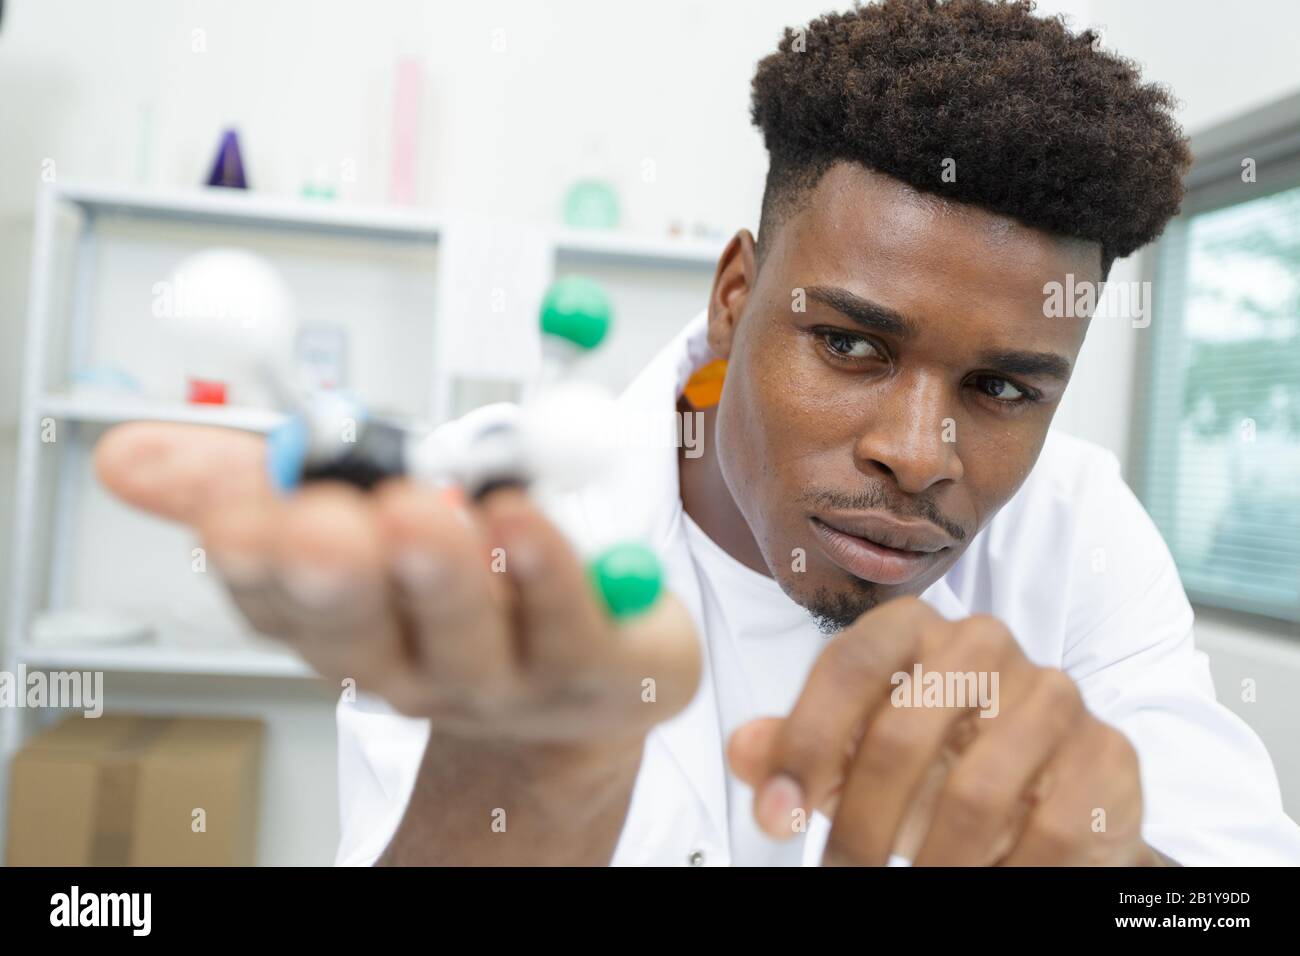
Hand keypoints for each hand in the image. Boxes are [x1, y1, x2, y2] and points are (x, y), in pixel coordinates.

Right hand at [95, 423, 701, 748]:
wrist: (586, 681)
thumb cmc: (468, 586)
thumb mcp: (355, 519)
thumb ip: (253, 482)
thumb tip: (124, 454)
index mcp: (344, 625)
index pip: (274, 600)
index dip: (250, 555)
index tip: (234, 504)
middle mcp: (412, 666)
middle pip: (360, 632)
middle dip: (334, 574)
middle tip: (322, 519)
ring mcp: (506, 681)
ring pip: (465, 632)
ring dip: (439, 572)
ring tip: (422, 511)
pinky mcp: (598, 672)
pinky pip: (571, 623)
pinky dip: (549, 571)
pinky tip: (524, 521)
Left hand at [728, 597, 1164, 865]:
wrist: (1043, 794)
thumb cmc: (931, 763)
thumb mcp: (855, 751)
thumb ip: (799, 747)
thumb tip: (745, 751)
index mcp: (913, 627)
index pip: (847, 666)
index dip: (804, 745)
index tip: (777, 819)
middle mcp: (984, 643)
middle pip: (900, 735)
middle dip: (858, 825)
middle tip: (839, 873)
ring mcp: (1052, 694)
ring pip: (974, 794)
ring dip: (931, 863)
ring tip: (911, 890)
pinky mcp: (1106, 751)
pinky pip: (1052, 830)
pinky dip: (1010, 875)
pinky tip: (986, 884)